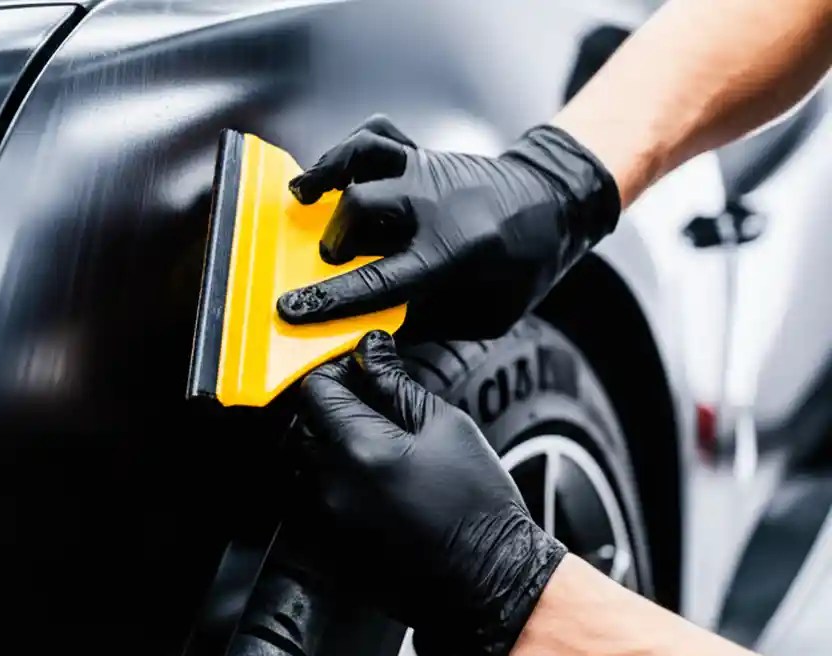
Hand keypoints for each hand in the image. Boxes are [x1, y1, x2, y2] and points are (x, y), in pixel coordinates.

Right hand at [277, 114, 619, 340]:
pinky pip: (378, 134)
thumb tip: (375, 330)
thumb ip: (431, 322)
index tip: (290, 309)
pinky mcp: (421, 153)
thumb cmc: (522, 266)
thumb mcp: (488, 314)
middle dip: (332, 236)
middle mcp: (433, 204)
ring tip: (303, 194)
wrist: (556, 201)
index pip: (380, 279)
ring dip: (326, 173)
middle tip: (328, 259)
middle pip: (361, 205)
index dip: (331, 299)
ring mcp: (425, 171)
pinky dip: (350, 148)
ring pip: (363, 154)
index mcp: (452, 252)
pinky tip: (336, 170)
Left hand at [296, 330, 565, 655]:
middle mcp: (331, 484)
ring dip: (327, 443)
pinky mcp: (328, 544)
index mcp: (360, 448)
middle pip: (302, 423)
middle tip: (370, 407)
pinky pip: (311, 496)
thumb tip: (369, 350)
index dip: (336, 371)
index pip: (315, 388)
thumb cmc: (479, 507)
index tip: (360, 373)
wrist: (491, 582)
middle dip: (329, 407)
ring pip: (302, 460)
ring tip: (374, 447)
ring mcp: (325, 519)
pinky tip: (371, 482)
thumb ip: (396, 384)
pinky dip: (330, 479)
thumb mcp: (446, 426)